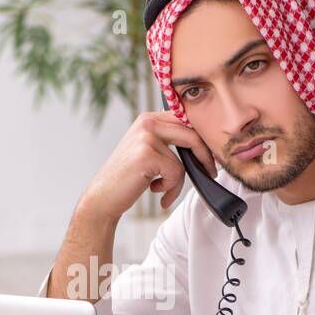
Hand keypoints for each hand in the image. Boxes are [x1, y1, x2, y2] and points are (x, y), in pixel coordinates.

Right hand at [78, 111, 218, 222]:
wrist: (103, 196)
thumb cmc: (128, 178)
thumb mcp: (148, 151)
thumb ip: (169, 141)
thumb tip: (204, 143)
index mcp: (149, 118)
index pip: (187, 121)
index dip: (203, 140)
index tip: (211, 157)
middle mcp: (147, 122)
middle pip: (192, 135)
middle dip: (205, 157)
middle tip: (211, 173)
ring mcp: (146, 137)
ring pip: (183, 160)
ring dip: (177, 182)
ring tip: (163, 190)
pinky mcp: (146, 155)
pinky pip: (175, 173)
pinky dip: (170, 188)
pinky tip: (154, 190)